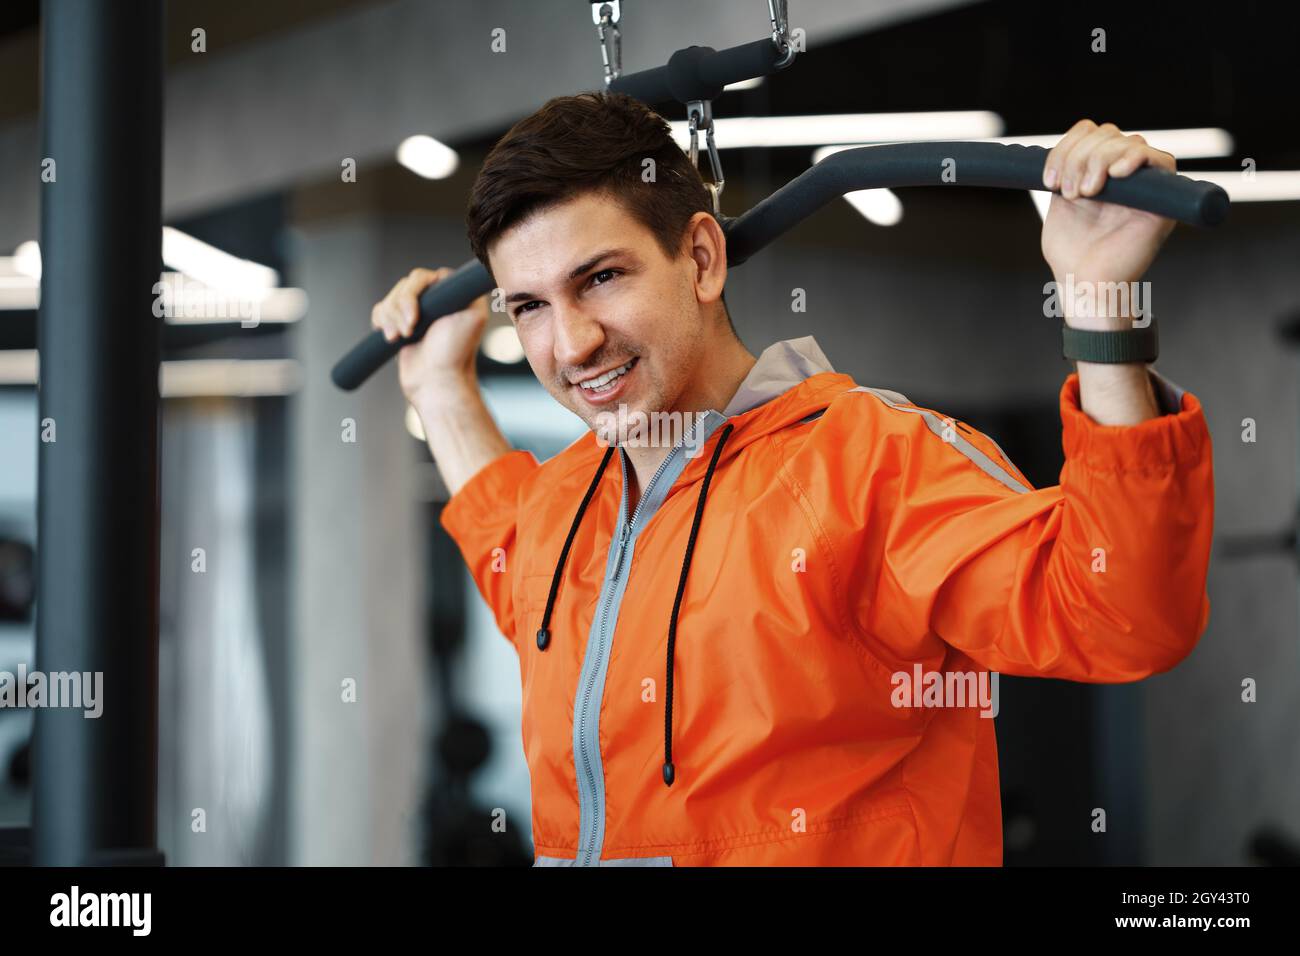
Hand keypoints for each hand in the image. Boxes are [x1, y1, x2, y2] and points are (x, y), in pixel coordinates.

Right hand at [369, 266, 489, 404]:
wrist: (436, 383)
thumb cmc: (454, 354)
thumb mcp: (472, 315)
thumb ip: (468, 290)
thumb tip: (466, 273)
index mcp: (452, 294)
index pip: (422, 277)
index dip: (412, 295)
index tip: (414, 319)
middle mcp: (436, 300)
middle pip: (403, 286)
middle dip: (400, 310)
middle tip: (408, 332)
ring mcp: (418, 313)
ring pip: (390, 299)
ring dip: (390, 320)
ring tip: (399, 339)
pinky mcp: (401, 325)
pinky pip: (381, 310)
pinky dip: (381, 323)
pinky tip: (391, 338)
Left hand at [1040, 120, 1176, 317]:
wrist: (1085, 284)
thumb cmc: (1072, 255)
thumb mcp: (1059, 205)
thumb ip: (1066, 173)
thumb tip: (1067, 149)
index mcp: (1096, 172)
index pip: (1088, 132)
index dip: (1066, 147)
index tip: (1048, 181)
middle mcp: (1122, 175)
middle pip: (1106, 133)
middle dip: (1079, 157)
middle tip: (1072, 192)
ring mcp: (1143, 184)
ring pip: (1127, 141)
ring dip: (1099, 160)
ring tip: (1086, 193)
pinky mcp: (1163, 199)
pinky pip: (1161, 160)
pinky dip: (1136, 158)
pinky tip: (1116, 175)